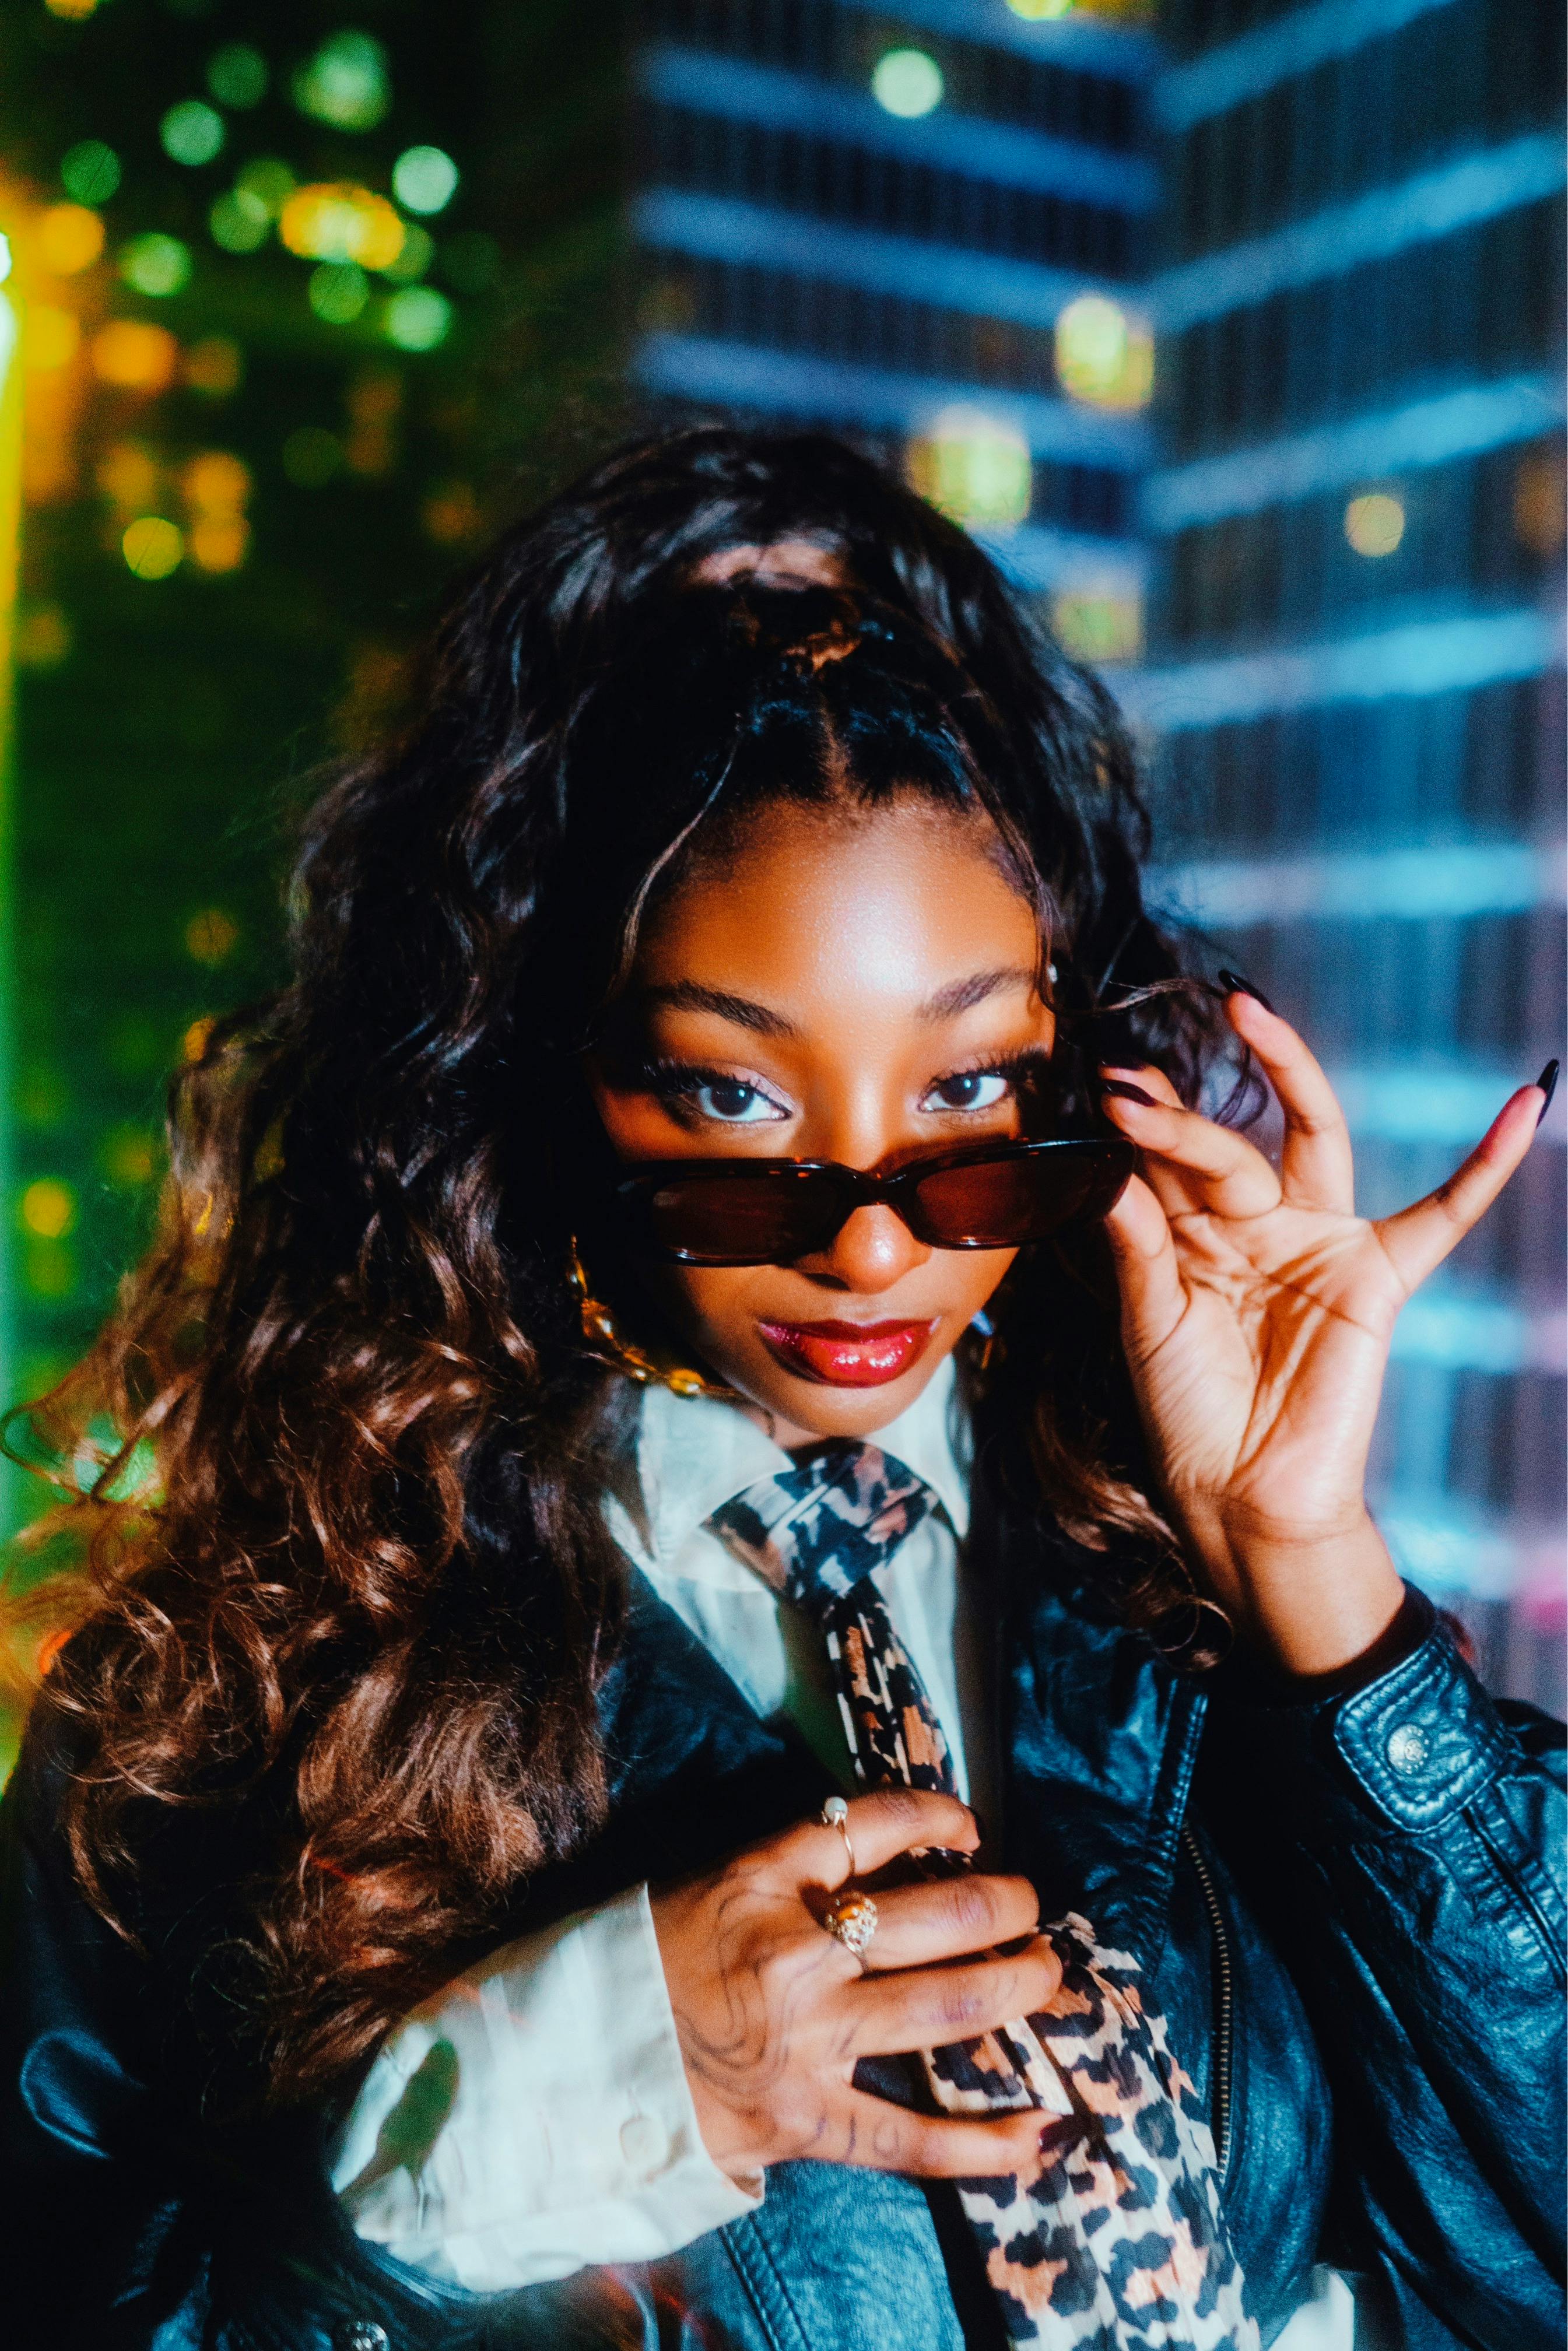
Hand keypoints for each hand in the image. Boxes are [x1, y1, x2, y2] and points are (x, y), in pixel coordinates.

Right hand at [648, 1788, 1059, 2185]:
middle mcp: (794, 1951)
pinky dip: (981, 2142)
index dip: (938, 1816)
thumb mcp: (706, 1883)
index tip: (968, 1827)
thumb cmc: (639, 1961)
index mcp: (761, 1878)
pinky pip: (908, 2137)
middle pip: (938, 1915)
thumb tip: (880, 1856)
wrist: (568, 2061)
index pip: (874, 1824)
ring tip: (1046, 1974)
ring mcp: (804, 2039)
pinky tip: (1038, 2133)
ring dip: (1016, 1986)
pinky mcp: (804, 2120)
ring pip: (945, 2005)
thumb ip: (787, 1870)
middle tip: (1030, 1907)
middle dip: (1006, 1906)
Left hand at [1099, 989, 1547, 1674]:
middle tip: (1126, 1079)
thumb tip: (1108, 1166)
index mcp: (1194, 1235)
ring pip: (1305, 1142)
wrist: (1239, 1498)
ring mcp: (1318, 1244)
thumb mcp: (1148, 1321)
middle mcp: (1257, 1226)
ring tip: (1247, 1012)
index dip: (1138, 1127)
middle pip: (1226, 1146)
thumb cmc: (1186, 1415)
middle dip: (1180, 1115)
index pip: (1168, 1162)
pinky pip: (1443, 1214)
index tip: (1099, 1087)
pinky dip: (1489, 1162)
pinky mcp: (1376, 1277)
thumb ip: (1136, 1243)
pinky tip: (1527, 1105)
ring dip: (1283, 1073)